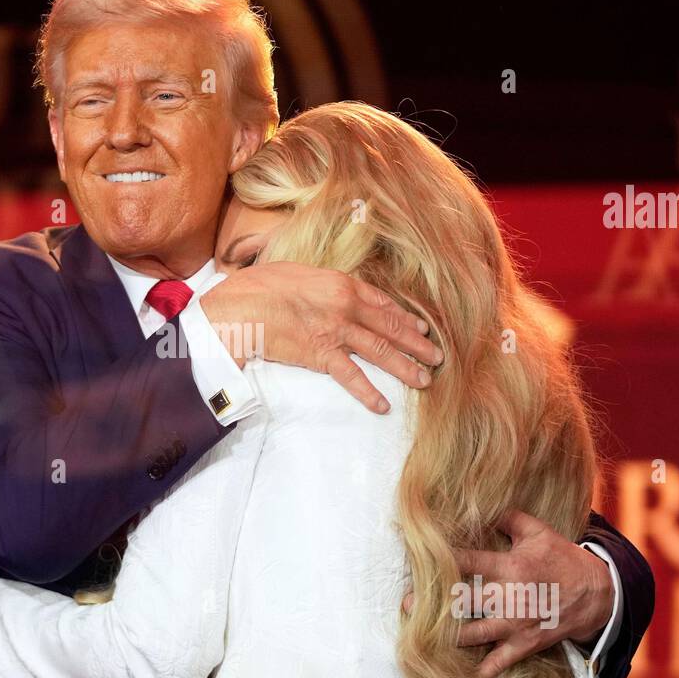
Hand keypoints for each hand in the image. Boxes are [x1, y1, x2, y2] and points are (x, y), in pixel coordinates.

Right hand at [198, 262, 442, 413]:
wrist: (241, 309)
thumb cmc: (259, 286)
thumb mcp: (295, 272)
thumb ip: (318, 283)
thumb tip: (322, 289)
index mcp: (341, 283)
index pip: (382, 302)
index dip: (404, 317)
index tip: (419, 327)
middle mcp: (347, 307)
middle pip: (391, 327)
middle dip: (416, 343)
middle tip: (437, 356)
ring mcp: (337, 332)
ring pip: (381, 351)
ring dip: (406, 367)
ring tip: (424, 380)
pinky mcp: (323, 356)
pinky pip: (352, 377)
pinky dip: (369, 393)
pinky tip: (384, 405)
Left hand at [401, 509, 612, 677]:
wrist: (598, 593)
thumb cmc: (562, 558)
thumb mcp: (538, 532)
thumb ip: (507, 518)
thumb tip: (478, 504)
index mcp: (509, 566)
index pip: (466, 562)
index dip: (439, 560)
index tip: (414, 559)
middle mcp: (509, 596)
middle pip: (462, 601)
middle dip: (433, 604)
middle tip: (406, 604)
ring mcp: (516, 623)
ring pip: (474, 633)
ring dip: (448, 636)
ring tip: (422, 637)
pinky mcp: (526, 642)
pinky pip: (503, 660)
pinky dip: (486, 669)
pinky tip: (468, 674)